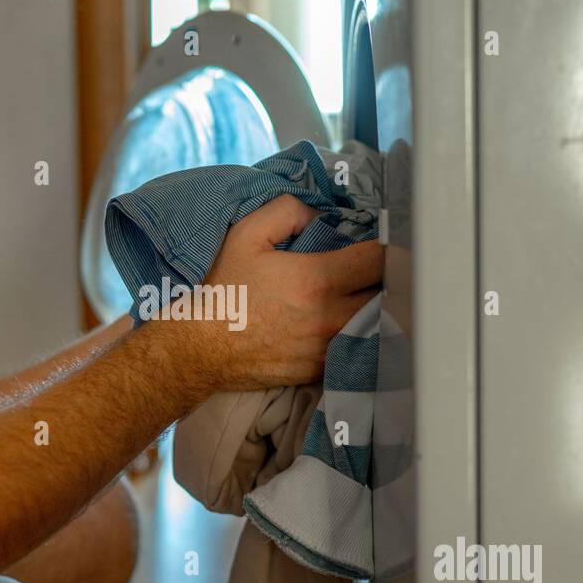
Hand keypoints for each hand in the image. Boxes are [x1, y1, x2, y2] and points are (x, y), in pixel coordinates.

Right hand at [188, 195, 382, 392]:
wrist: (198, 349)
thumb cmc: (221, 290)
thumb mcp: (245, 234)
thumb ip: (288, 211)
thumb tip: (321, 215)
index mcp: (317, 280)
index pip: (379, 260)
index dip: (384, 245)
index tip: (379, 240)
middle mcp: (330, 318)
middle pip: (384, 294)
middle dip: (383, 277)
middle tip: (372, 266)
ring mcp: (327, 349)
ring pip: (373, 324)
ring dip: (372, 306)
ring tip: (361, 293)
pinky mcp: (320, 371)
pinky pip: (354, 349)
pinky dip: (355, 333)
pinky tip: (342, 321)